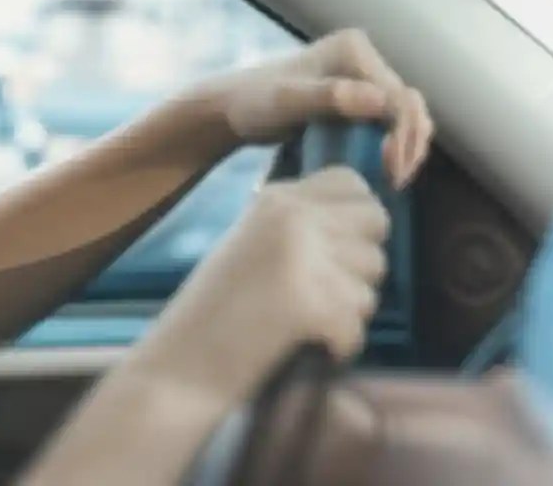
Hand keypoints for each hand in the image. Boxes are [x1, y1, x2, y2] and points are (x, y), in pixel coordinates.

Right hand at [134, 166, 389, 408]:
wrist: (176, 369)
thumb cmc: (214, 314)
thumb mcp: (253, 244)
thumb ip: (302, 226)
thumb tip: (361, 223)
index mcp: (276, 198)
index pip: (353, 183)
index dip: (358, 219)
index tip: (341, 251)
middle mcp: (292, 216)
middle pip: (376, 222)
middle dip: (362, 262)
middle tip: (330, 292)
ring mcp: (300, 255)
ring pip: (373, 276)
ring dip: (352, 307)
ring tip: (311, 323)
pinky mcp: (307, 302)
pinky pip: (357, 322)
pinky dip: (343, 345)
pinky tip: (315, 349)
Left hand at [207, 29, 433, 187]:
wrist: (234, 107)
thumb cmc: (254, 104)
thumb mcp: (286, 101)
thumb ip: (329, 97)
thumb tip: (378, 101)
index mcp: (353, 50)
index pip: (398, 96)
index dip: (403, 135)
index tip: (391, 172)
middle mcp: (363, 57)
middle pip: (408, 104)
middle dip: (411, 143)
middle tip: (397, 181)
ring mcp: (363, 76)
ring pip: (406, 113)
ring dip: (408, 146)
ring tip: (395, 179)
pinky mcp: (359, 96)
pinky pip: (391, 121)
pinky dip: (396, 144)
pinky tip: (387, 169)